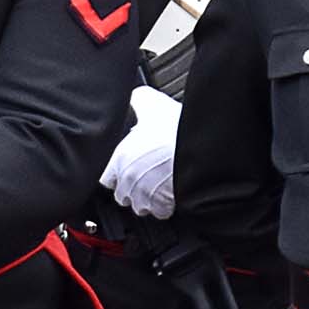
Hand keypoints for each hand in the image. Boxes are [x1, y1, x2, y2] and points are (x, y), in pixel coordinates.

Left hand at [101, 85, 180, 220]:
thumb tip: (135, 97)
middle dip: (130, 187)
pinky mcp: (163, 205)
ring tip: (156, 184)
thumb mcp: (152, 103)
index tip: (124, 167)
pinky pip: (158, 212)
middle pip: (121, 194)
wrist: (204, 147)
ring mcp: (145, 195)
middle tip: (144, 175)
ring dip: (145, 197)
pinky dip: (163, 205)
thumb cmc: (177, 128)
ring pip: (138, 205)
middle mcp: (128, 180)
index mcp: (119, 159)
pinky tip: (169, 191)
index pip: (104, 177)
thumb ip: (137, 101)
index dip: (115, 172)